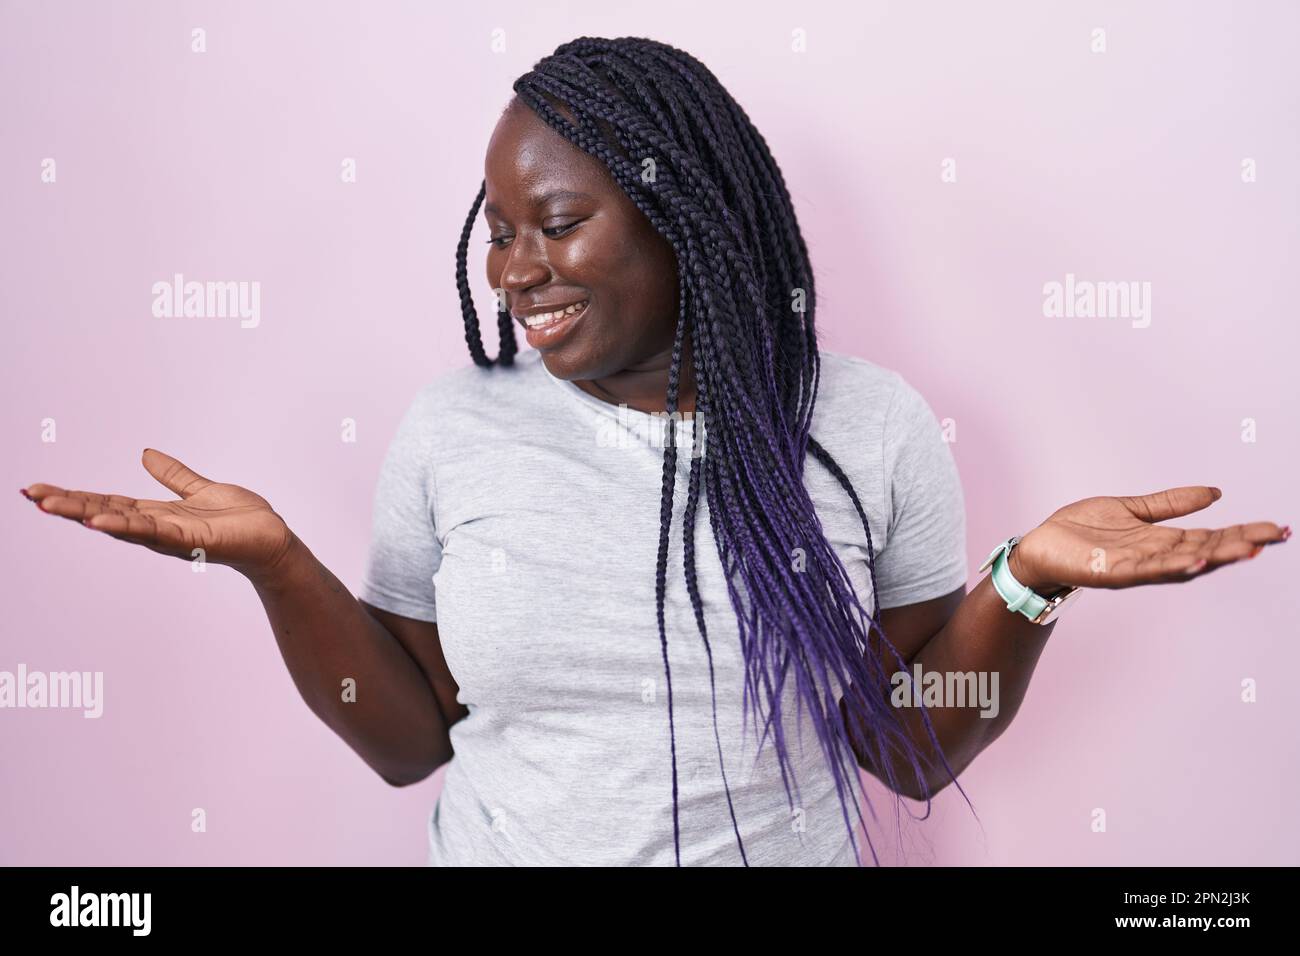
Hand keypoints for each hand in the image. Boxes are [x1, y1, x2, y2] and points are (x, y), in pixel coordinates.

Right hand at [21, 448, 296, 582]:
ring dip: (86, 514)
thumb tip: (144, 454)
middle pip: (103, 513)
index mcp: (156, 514)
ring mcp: (171, 537)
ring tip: (52, 506)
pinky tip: (100, 522)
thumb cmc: (241, 520)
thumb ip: (173, 475)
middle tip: (31, 495)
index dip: (74, 496)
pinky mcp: (191, 542)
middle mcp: (157, 528)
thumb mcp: (200, 490)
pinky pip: (153, 533)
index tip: (39, 489)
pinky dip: (126, 527)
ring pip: (120, 523)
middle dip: (67, 505)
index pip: (106, 502)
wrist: (272, 539)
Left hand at [1007, 485, 1288, 590]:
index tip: (1277, 529)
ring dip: (1214, 558)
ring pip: (1182, 564)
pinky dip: (1172, 567)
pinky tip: (1195, 562)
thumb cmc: (1083, 530)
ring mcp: (1135, 566)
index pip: (1211, 537)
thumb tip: (1215, 493)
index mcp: (1161, 540)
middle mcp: (1154, 556)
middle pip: (1205, 551)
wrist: (1041, 545)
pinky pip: (1147, 571)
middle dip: (1239, 545)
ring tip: (1245, 550)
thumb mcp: (1133, 509)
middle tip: (1273, 537)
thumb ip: (1171, 503)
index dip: (1243, 532)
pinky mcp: (1112, 571)